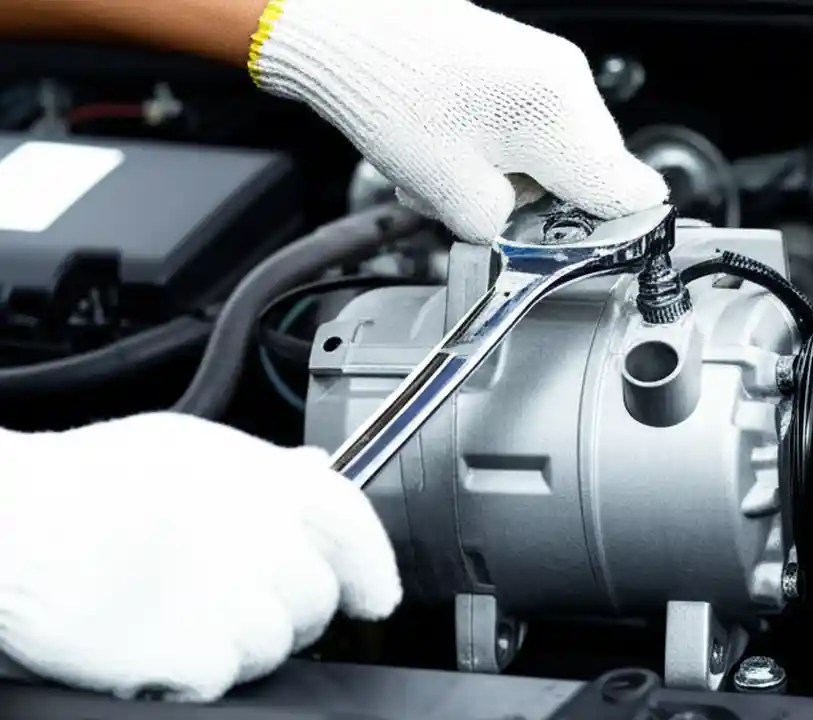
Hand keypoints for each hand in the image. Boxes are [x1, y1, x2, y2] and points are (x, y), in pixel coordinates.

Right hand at [0, 413, 400, 701]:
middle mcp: (259, 533)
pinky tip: (162, 642)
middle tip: (242, 603)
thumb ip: (264, 466)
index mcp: (263, 479)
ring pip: (278, 645)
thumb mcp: (187, 447)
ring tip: (188, 617)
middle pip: (318, 598)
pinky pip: (226, 676)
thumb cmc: (87, 484)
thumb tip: (317, 468)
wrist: (14, 522)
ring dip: (243, 643)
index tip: (374, 595)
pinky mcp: (193, 649)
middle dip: (294, 610)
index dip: (372, 567)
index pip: (352, 525)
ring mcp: (230, 594)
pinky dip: (197, 671)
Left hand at [251, 0, 667, 242]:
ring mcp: (549, 67)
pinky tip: (452, 145)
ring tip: (453, 170)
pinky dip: (498, 147)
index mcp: (561, 116)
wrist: (350, 29)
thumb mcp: (451, 194)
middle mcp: (568, 83)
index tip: (580, 245)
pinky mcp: (526, 62)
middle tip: (483, 203)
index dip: (608, 230)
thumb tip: (531, 237)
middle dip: (541, 203)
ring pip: (558, 153)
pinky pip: (535, 125)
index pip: (629, 192)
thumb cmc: (392, 96)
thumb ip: (510, 229)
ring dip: (510, 176)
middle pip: (589, 176)